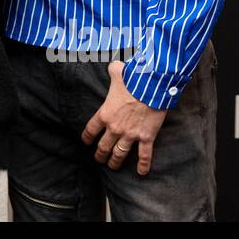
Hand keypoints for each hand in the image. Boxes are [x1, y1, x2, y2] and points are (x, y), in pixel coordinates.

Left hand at [80, 60, 168, 175]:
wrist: (152, 86)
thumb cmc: (133, 78)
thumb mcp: (118, 72)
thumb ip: (113, 71)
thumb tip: (114, 66)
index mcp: (105, 113)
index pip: (91, 129)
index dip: (87, 137)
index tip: (86, 142)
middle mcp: (115, 128)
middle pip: (104, 146)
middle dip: (100, 155)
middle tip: (99, 160)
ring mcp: (131, 134)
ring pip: (120, 154)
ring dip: (115, 162)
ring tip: (113, 166)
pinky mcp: (146, 137)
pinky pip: (144, 155)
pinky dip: (143, 165)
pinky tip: (142, 173)